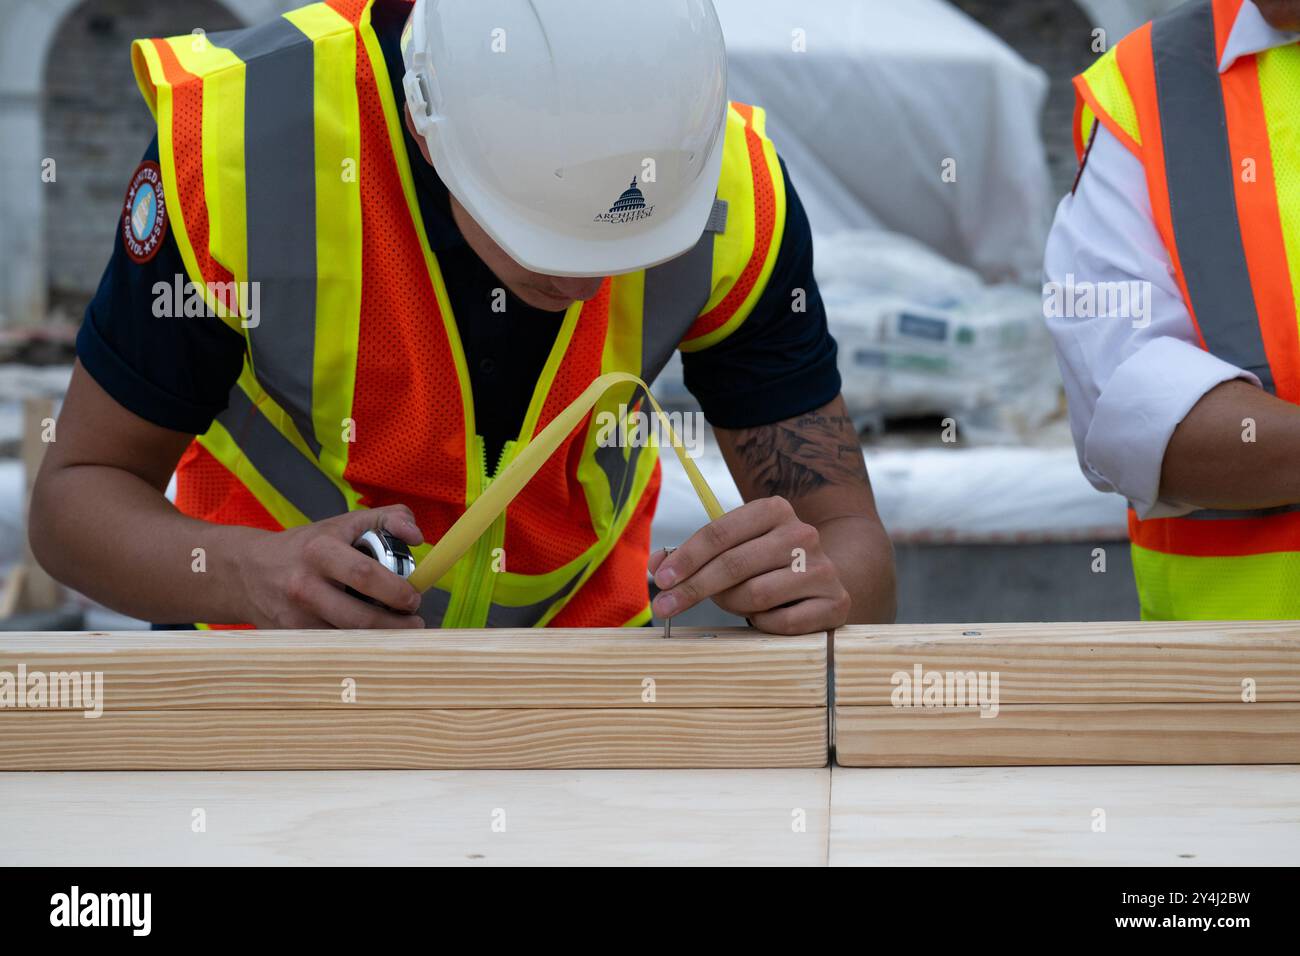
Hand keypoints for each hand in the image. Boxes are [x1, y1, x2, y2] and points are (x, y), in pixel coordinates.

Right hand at [234, 505, 425, 627]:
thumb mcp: (345, 522)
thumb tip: (417, 537)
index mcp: (320, 551)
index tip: (414, 598)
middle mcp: (304, 586)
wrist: (248, 571)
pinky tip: (368, 638)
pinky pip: (333, 648)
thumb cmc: (308, 546)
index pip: (364, 574)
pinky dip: (356, 646)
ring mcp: (295, 617)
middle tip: (413, 621)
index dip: (395, 590)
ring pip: (348, 639)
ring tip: (396, 629)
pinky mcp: (291, 639)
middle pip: (359, 618)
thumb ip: (389, 519)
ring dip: (380, 639)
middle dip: (394, 624)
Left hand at [648, 496, 850, 634]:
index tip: (661, 580)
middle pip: (734, 565)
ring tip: (733, 603)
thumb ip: (692, 555)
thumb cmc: (764, 564)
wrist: (823, 578)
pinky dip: (762, 624)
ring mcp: (822, 568)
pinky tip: (764, 616)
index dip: (686, 558)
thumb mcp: (732, 548)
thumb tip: (657, 564)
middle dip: (694, 588)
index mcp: (774, 509)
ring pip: (755, 595)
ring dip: (733, 605)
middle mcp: (802, 533)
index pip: (719, 532)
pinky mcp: (835, 602)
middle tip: (665, 607)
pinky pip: (781, 622)